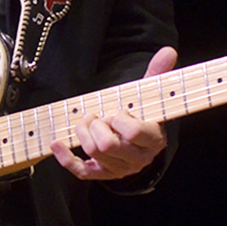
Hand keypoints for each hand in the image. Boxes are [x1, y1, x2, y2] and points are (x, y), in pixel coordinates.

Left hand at [50, 46, 175, 180]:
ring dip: (83, 132)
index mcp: (153, 139)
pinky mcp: (104, 174)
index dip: (120, 118)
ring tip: (88, 121)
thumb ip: (157, 73)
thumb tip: (168, 51)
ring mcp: (121, 168)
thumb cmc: (143, 114)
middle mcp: (138, 158)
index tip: (119, 111)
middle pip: (107, 145)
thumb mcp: (149, 94)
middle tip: (98, 115)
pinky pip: (82, 171)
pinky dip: (66, 158)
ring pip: (93, 152)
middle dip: (96, 124)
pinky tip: (57, 144)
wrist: (141, 142)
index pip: (134, 131)